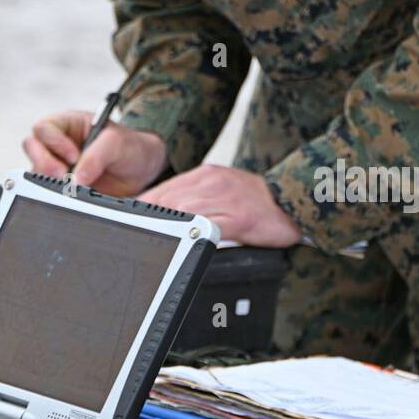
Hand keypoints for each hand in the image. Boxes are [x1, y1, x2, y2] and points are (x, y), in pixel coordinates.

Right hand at [23, 110, 168, 196]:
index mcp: (67, 124)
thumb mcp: (117, 143)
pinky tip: (73, 196)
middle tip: (65, 176)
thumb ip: (97, 156)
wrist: (141, 170)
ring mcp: (56, 166)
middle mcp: (56, 144)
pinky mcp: (60, 186)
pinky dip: (57, 194)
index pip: (45, 128)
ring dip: (50, 180)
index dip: (54, 142)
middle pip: (32, 148)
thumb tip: (77, 179)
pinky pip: (47, 190)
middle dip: (45, 163)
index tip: (74, 156)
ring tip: (72, 188)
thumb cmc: (128, 147)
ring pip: (36, 171)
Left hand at [142, 164, 303, 246]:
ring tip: (152, 243)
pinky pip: (210, 226)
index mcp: (204, 176)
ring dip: (165, 227)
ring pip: (183, 211)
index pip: (162, 189)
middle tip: (134, 237)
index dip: (141, 206)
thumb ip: (191, 199)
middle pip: (167, 200)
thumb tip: (160, 214)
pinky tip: (183, 243)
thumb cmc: (254, 203)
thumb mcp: (218, 192)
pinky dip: (192, 235)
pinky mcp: (239, 217)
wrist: (291, 204)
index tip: (127, 220)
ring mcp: (225, 198)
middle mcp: (211, 182)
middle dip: (147, 219)